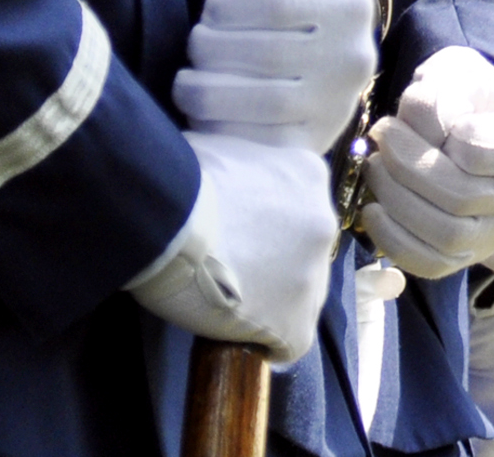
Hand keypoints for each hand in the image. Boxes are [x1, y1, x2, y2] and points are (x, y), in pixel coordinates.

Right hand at [125, 132, 335, 363]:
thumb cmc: (185, 177)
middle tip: (233, 269)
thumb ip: (247, 170)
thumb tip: (230, 185)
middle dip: (275, 264)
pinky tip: (235, 335)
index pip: (299, 212)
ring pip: (301, 299)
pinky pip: (287, 342)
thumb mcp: (229, 152)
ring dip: (271, 303)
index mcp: (308, 176)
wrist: (169, 221)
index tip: (239, 237)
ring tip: (229, 303)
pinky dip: (263, 343)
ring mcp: (314, 275)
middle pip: (305, 255)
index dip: (268, 230)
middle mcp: (323, 222)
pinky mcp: (298, 324)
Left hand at [171, 0, 377, 152]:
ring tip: (187, 81)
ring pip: (267, 103)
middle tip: (195, 43)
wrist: (316, 40)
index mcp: (350, 3)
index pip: (278, 2)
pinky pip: (267, 145)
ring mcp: (339, 105)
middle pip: (268, 55)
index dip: (230, 6)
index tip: (210, 8)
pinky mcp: (318, 142)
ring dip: (210, 92)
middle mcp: (354, 56)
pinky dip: (224, 131)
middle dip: (214, 49)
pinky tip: (200, 114)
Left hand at [360, 46, 493, 279]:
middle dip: (405, 165)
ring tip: (376, 165)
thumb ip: (439, 92)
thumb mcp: (460, 73)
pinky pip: (435, 265)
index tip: (412, 107)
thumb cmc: (472, 95)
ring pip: (448, 236)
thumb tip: (413, 126)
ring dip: (396, 199)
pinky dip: (395, 239)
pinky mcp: (477, 255)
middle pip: (459, 197)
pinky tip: (375, 208)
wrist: (487, 124)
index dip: (435, 132)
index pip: (476, 150)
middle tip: (381, 133)